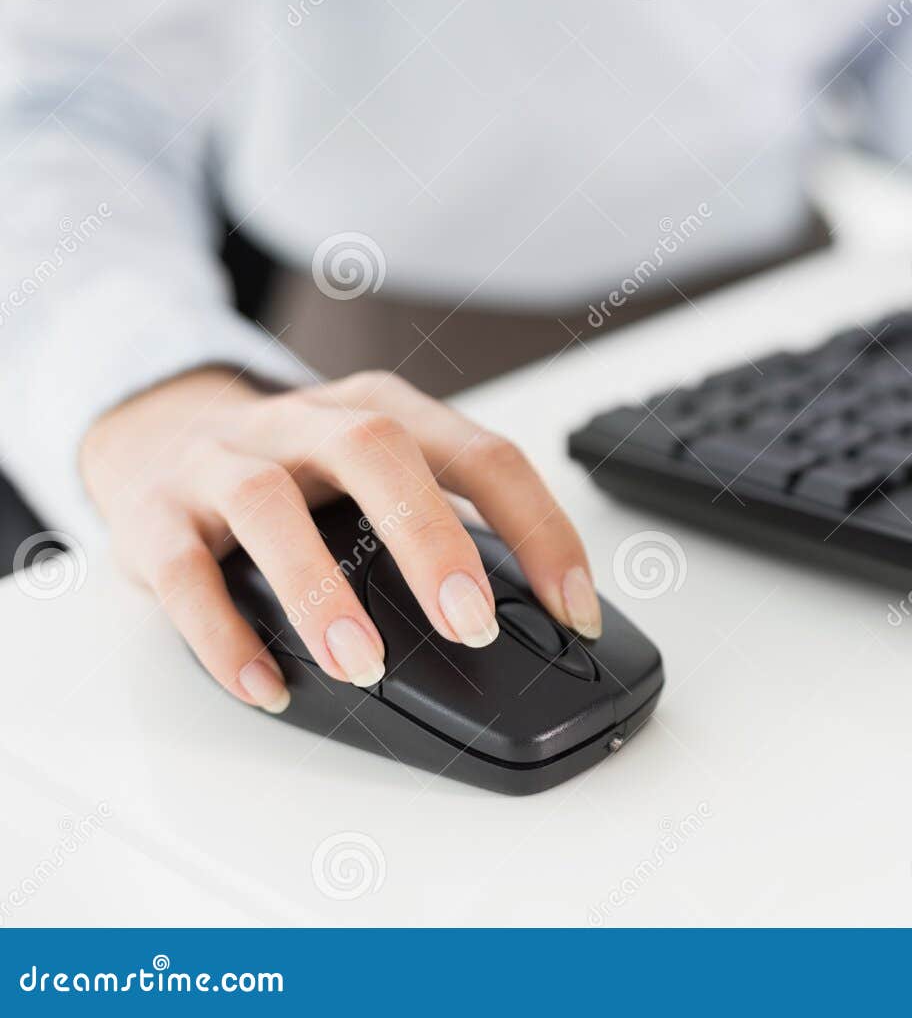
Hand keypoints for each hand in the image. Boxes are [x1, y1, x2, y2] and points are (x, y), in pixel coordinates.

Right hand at [80, 367, 600, 713]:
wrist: (156, 433)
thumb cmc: (298, 470)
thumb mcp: (381, 474)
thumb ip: (448, 521)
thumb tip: (540, 611)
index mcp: (384, 409)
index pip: (482, 454)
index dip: (539, 530)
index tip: (573, 608)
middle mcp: (307, 422)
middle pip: (377, 451)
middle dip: (433, 541)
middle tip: (472, 627)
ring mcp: (224, 460)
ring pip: (268, 504)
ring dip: (320, 588)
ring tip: (362, 665)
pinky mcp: (154, 514)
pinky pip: (182, 571)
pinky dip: (223, 634)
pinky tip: (266, 685)